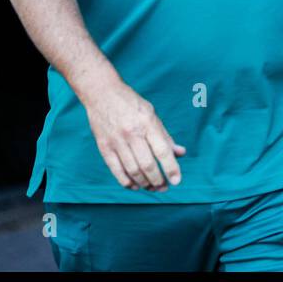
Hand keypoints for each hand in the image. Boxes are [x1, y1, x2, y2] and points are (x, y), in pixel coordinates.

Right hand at [79, 76, 185, 190]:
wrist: (102, 93)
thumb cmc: (131, 103)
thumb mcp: (152, 114)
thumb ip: (165, 135)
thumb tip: (180, 153)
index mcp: (147, 123)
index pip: (162, 151)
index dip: (171, 168)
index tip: (177, 181)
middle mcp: (132, 133)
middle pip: (147, 164)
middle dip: (158, 180)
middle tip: (164, 187)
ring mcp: (116, 141)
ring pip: (132, 170)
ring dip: (144, 183)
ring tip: (152, 187)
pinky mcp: (104, 147)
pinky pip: (116, 170)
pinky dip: (126, 181)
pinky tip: (135, 186)